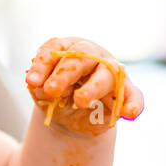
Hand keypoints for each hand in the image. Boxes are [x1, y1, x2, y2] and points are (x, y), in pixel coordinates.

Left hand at [24, 37, 143, 135]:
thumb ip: (41, 87)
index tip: (31, 81)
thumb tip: (39, 85)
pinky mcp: (125, 92)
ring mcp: (110, 72)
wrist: (72, 116)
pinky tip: (130, 114)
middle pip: (81, 57)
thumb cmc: (57, 96)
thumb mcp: (43, 92)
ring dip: (93, 87)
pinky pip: (134, 95)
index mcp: (68, 48)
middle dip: (65, 73)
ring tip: (80, 101)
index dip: (43, 64)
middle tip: (51, 90)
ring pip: (106, 75)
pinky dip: (134, 103)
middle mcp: (92, 55)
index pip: (55, 50)